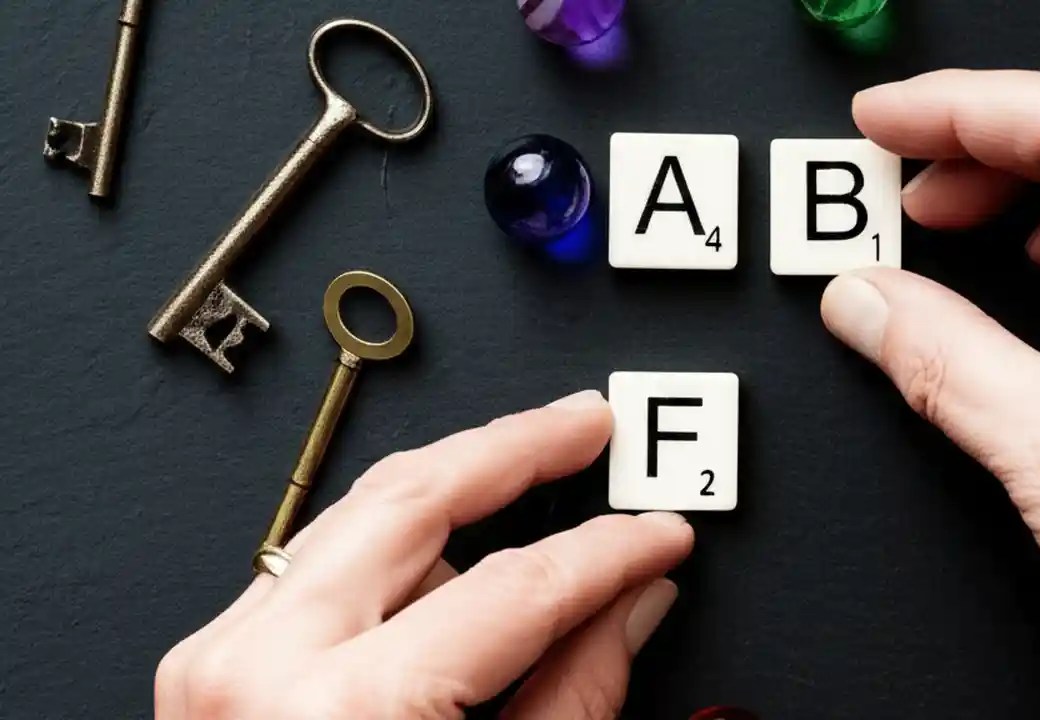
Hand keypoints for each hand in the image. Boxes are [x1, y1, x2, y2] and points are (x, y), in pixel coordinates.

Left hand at [155, 390, 693, 719]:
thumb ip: (576, 696)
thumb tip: (631, 602)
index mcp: (349, 713)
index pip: (519, 586)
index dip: (610, 550)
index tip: (660, 532)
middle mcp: (267, 665)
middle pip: (421, 493)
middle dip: (523, 443)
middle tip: (593, 420)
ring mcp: (224, 657)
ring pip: (364, 511)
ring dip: (459, 479)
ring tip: (538, 458)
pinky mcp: (211, 662)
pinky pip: (321, 563)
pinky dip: (398, 542)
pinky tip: (456, 537)